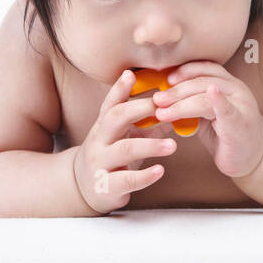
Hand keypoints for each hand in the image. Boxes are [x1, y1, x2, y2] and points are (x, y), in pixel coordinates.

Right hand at [73, 70, 177, 213]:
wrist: (85, 188)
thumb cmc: (112, 154)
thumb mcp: (125, 135)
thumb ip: (148, 121)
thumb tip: (176, 106)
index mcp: (104, 124)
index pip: (111, 102)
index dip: (119, 88)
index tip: (131, 74)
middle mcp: (99, 140)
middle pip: (115, 118)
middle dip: (139, 109)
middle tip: (164, 107)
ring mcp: (101, 162)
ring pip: (124, 149)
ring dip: (150, 146)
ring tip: (173, 145)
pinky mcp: (107, 186)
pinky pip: (126, 180)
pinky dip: (144, 176)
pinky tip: (160, 170)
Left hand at [153, 61, 262, 178]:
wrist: (253, 157)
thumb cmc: (227, 135)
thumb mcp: (207, 115)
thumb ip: (192, 103)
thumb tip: (162, 97)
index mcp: (227, 84)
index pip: (205, 68)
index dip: (184, 71)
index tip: (166, 79)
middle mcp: (236, 89)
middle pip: (202, 81)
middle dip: (176, 90)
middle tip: (157, 100)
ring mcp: (240, 105)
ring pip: (206, 97)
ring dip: (181, 103)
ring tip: (163, 112)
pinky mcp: (240, 123)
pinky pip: (227, 109)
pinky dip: (217, 100)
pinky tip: (210, 94)